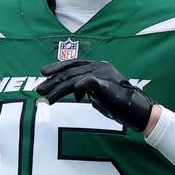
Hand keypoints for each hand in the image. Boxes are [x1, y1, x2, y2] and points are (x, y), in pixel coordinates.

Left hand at [36, 59, 154, 132]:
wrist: (135, 110)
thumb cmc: (118, 104)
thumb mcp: (98, 94)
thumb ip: (87, 89)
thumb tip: (74, 92)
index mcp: (97, 66)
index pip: (72, 64)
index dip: (57, 68)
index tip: (43, 73)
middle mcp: (98, 66)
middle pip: (69, 72)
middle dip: (52, 82)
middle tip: (39, 90)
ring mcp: (101, 72)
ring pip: (73, 79)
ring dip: (58, 90)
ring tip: (47, 98)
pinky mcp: (103, 82)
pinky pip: (84, 83)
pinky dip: (76, 91)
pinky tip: (74, 99)